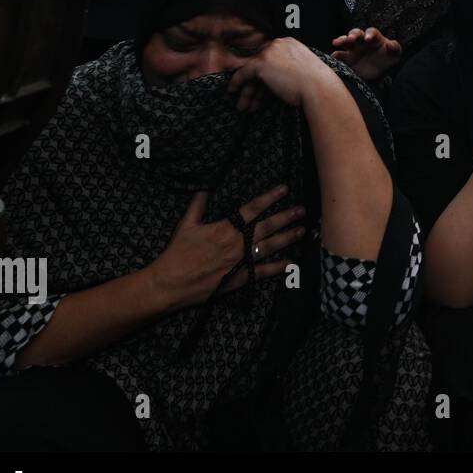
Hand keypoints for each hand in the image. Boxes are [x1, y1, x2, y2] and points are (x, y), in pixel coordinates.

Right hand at [146, 187, 306, 311]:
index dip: (269, 198)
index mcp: (225, 228)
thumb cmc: (177, 253)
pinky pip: (263, 272)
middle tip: (302, 210)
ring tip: (302, 230)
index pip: (252, 209)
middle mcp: (237, 243)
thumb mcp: (185, 225)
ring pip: (269, 247)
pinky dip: (278, 268)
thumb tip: (204, 190)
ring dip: (287, 237)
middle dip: (286, 217)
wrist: (171, 283)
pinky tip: (291, 263)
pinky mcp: (240, 278)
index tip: (284, 189)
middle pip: (267, 227)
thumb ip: (197, 207)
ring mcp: (240, 261)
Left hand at [228, 37, 337, 110]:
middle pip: (260, 64)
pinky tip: (233, 91)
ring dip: (247, 90)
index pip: (270, 57)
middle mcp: (278, 44)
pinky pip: (243, 73)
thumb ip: (289, 68)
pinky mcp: (261, 64)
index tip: (259, 86)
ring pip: (252, 71)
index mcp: (290, 43)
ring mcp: (269, 53)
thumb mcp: (304, 70)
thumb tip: (276, 81)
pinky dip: (236, 83)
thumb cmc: (317, 84)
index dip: (264, 74)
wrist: (319, 88)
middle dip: (254, 84)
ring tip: (243, 105)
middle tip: (249, 98)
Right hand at [331, 27, 402, 81]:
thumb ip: (395, 48)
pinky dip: (334, 56)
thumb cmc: (387, 60)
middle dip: (352, 35)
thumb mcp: (394, 55)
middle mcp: (361, 41)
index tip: (368, 39)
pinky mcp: (345, 59)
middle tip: (350, 39)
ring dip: (340, 41)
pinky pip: (337, 56)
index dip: (370, 34)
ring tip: (336, 43)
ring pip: (344, 42)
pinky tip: (332, 58)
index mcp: (374, 38)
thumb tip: (391, 44)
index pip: (371, 32)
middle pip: (355, 34)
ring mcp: (352, 49)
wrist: (377, 75)